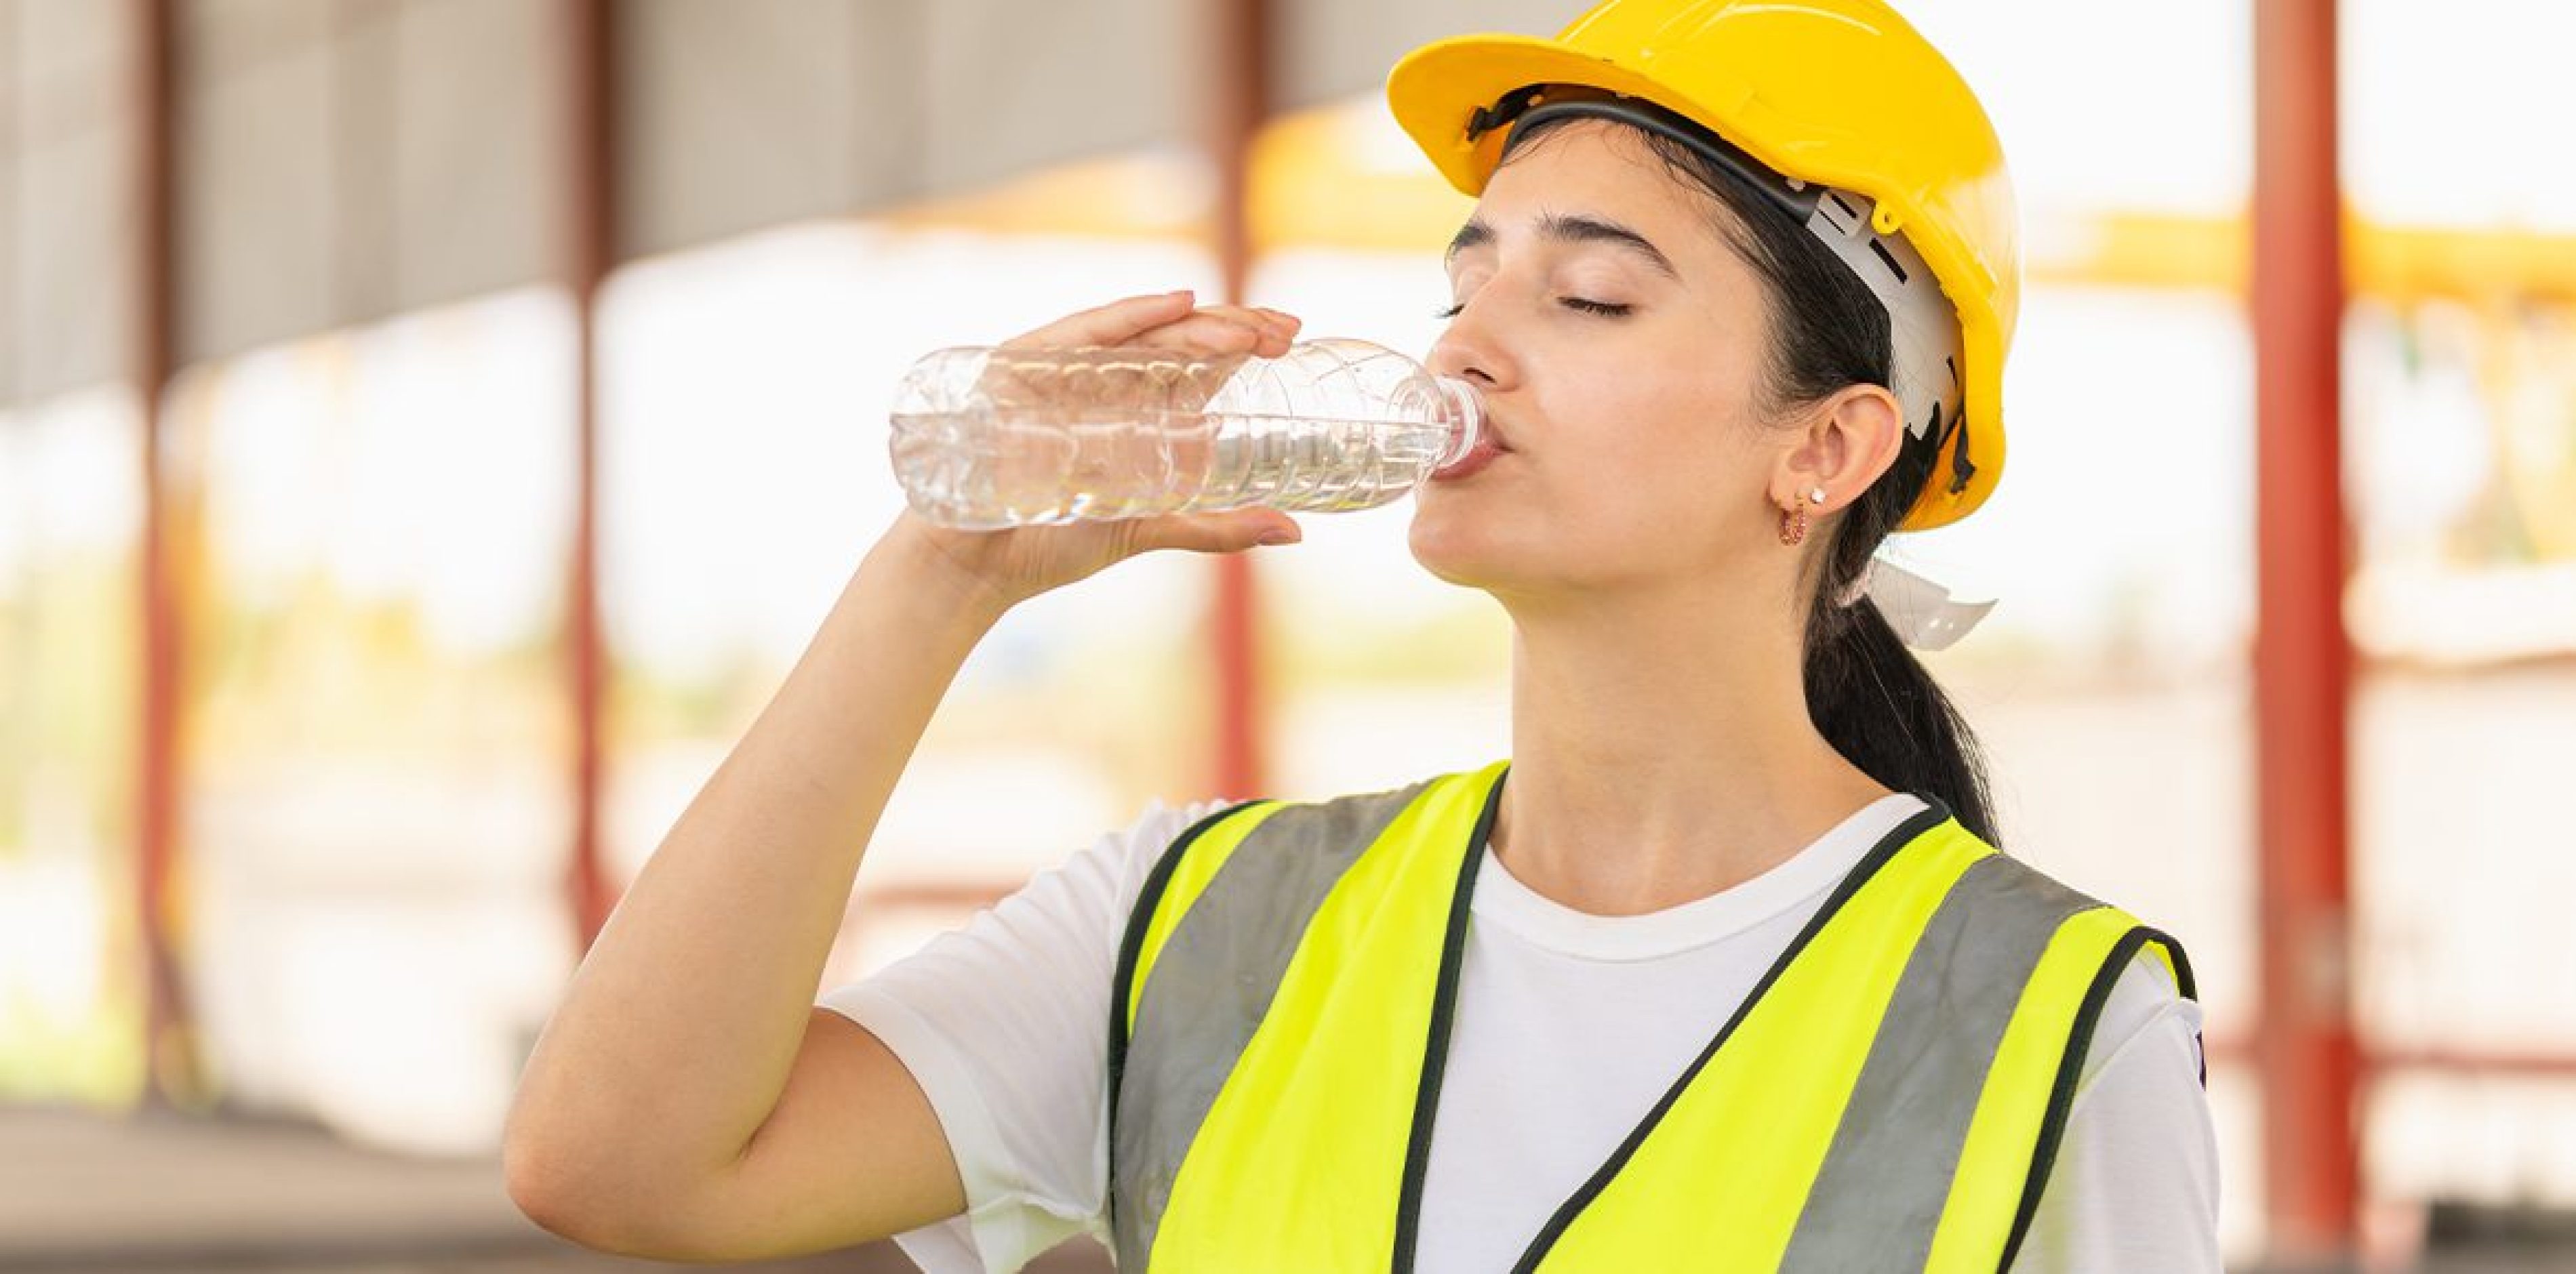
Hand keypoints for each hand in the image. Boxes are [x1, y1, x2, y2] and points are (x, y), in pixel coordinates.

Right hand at [883, 290, 1306, 614]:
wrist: (975, 565)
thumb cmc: (1052, 544)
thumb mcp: (1149, 529)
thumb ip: (1217, 529)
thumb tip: (1294, 531)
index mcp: (1135, 407)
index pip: (1198, 357)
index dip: (1244, 340)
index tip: (1291, 337)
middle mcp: (1105, 379)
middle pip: (1178, 337)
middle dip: (1234, 327)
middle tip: (1285, 330)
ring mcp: (1065, 370)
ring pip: (1141, 333)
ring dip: (1195, 328)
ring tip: (1243, 334)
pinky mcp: (1026, 366)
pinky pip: (1083, 331)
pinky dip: (1128, 317)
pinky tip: (1174, 305)